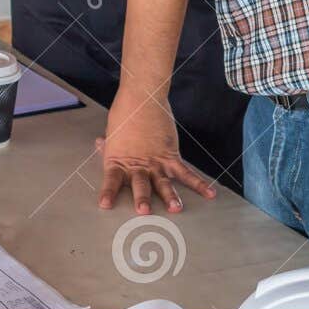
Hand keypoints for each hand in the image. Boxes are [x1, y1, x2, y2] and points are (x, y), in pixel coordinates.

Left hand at [95, 95, 216, 213]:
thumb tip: (99, 143)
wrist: (142, 97)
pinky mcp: (171, 155)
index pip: (111, 180)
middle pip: (140, 184)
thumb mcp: (114, 132)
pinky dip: (199, 184)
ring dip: (170, 196)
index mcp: (119, 161)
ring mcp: (156, 161)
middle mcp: (138, 164)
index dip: (108, 193)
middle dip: (142, 198)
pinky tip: (209, 194)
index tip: (105, 205)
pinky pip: (186, 172)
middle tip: (143, 211)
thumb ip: (109, 144)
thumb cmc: (125, 114)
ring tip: (175, 209)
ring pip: (164, 182)